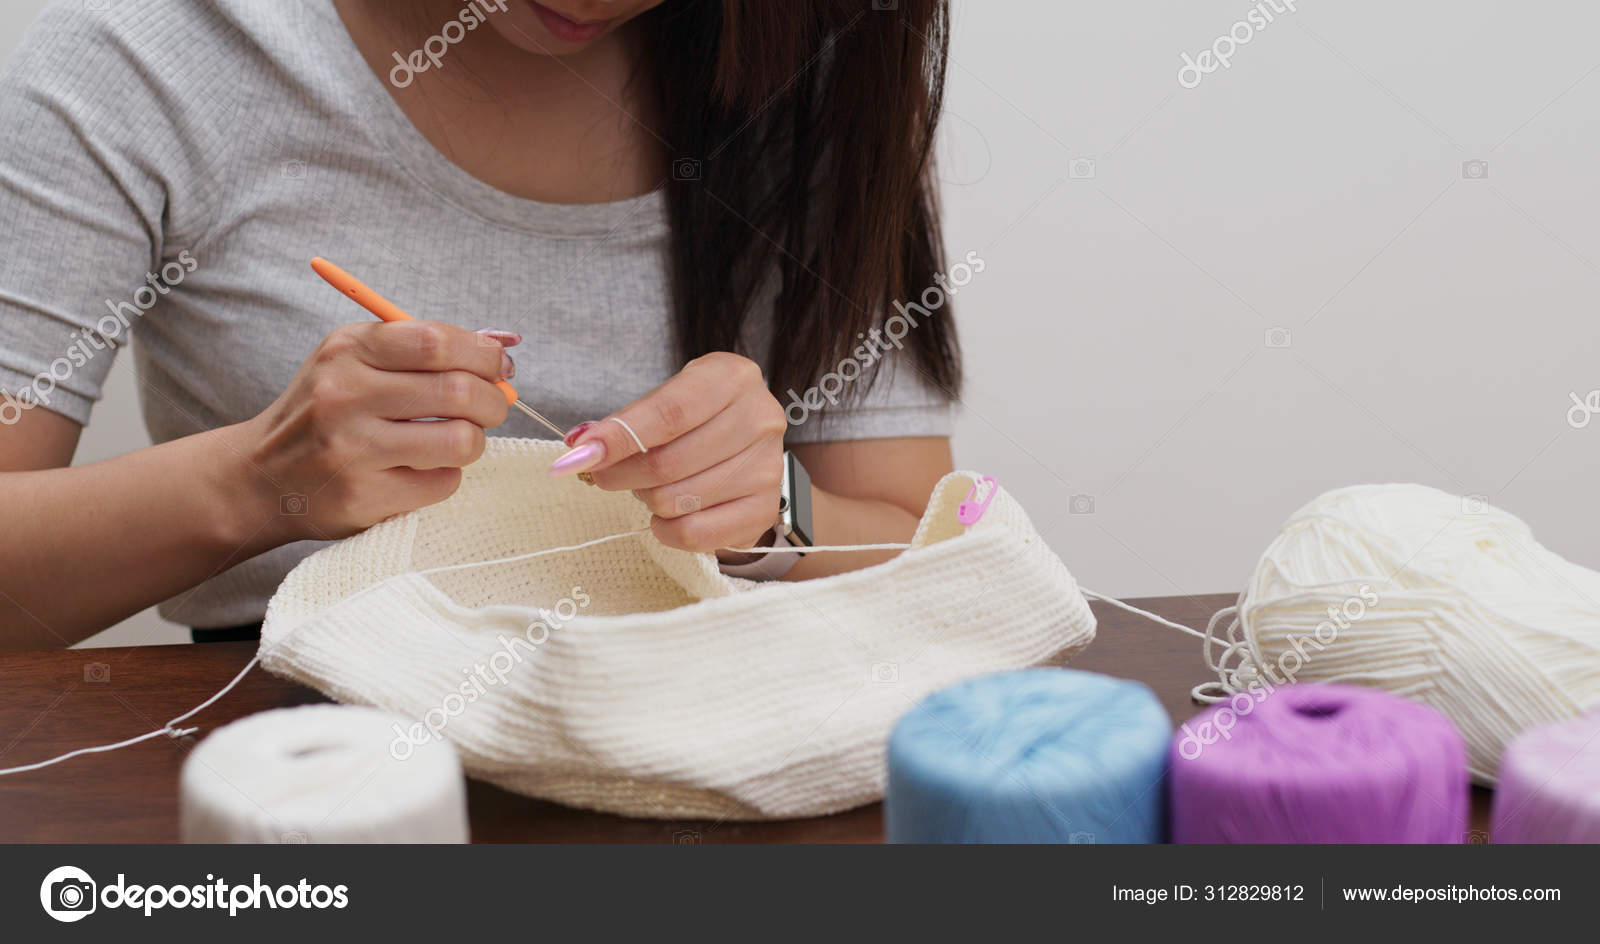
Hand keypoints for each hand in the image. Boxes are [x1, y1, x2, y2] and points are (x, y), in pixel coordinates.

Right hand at [237, 322, 516, 541]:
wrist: (259, 478)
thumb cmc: (324, 412)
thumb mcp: (354, 361)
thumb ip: (423, 349)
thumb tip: (505, 347)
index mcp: (348, 350)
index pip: (436, 342)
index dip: (483, 354)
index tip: (500, 367)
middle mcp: (345, 395)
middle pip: (458, 390)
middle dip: (493, 401)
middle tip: (493, 408)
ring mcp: (352, 449)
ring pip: (460, 441)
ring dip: (475, 441)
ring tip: (459, 439)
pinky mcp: (364, 496)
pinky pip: (442, 483)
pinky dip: (446, 475)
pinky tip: (422, 470)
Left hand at [551, 352, 786, 552]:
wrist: (744, 441)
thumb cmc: (696, 417)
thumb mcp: (665, 399)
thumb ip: (626, 422)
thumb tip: (582, 450)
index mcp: (733, 378)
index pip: (669, 413)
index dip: (620, 437)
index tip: (580, 455)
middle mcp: (759, 420)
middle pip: (668, 462)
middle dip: (621, 474)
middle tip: (604, 474)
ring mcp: (767, 468)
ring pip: (676, 500)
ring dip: (646, 498)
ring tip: (650, 486)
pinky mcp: (763, 509)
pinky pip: (694, 533)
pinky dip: (665, 528)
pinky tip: (666, 514)